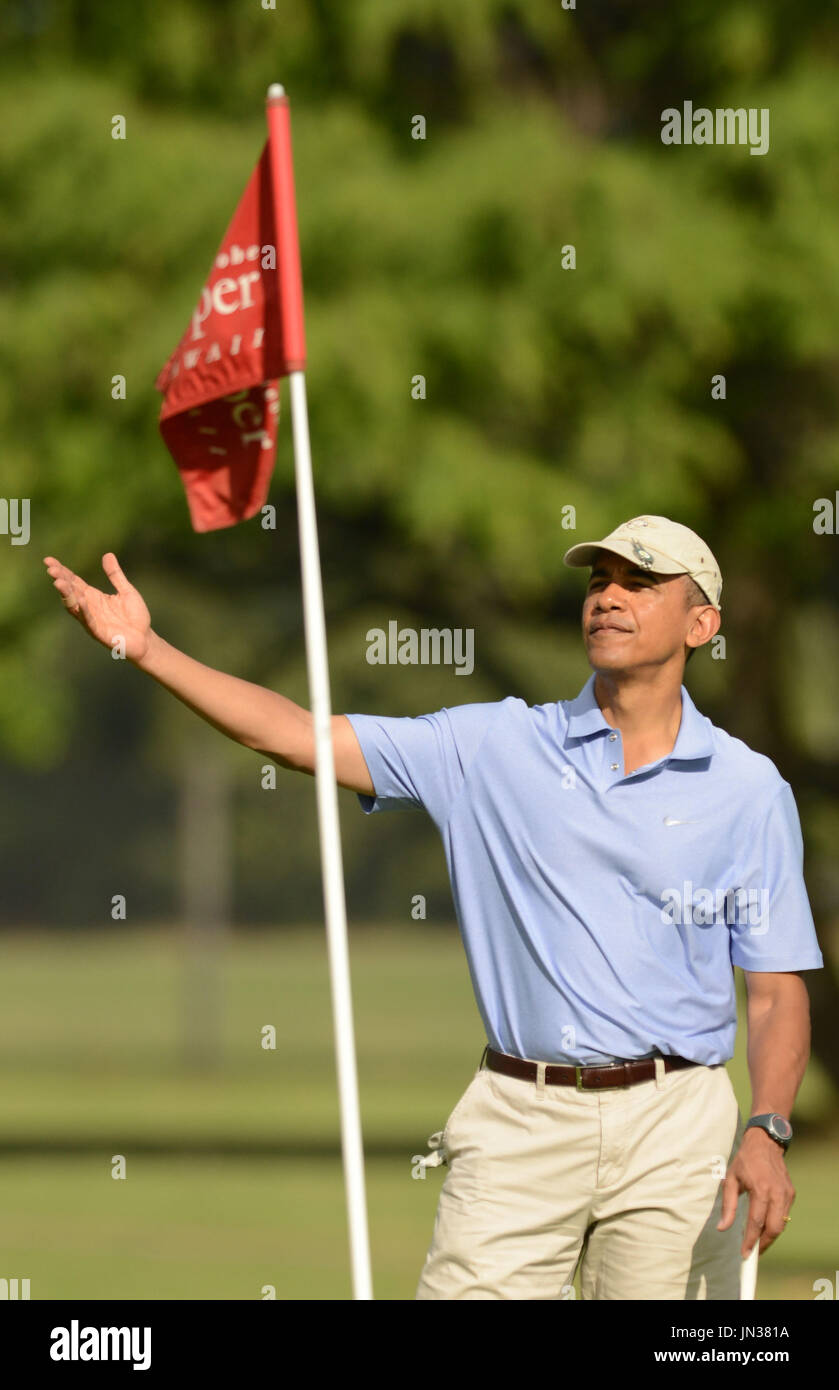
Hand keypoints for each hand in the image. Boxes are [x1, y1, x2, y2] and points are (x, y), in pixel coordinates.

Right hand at [43, 552, 152, 663]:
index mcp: (93, 596)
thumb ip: (115, 575)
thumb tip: (107, 554)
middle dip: (61, 580)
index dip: (62, 571)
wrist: (144, 638)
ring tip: (59, 582)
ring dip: (67, 594)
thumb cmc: (135, 616)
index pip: (74, 581)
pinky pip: (89, 620)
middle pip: (71, 591)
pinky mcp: (99, 632)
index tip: (49, 560)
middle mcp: (89, 607)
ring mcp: (92, 619)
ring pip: (75, 606)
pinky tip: (81, 600)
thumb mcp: (126, 591)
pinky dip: (85, 611)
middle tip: (51, 569)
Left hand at [717, 1126, 794, 1256]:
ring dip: (770, 1236)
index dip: (750, 1240)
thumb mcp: (731, 1180)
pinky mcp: (791, 1194)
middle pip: (773, 1228)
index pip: (756, 1222)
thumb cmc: (745, 1161)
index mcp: (760, 1189)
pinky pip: (784, 1215)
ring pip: (781, 1224)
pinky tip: (764, 1226)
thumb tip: (722, 1228)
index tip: (745, 1253)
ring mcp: (787, 1194)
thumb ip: (727, 1206)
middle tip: (753, 1252)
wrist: (766, 1143)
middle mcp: (776, 1193)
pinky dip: (775, 1224)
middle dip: (763, 1243)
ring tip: (757, 1242)